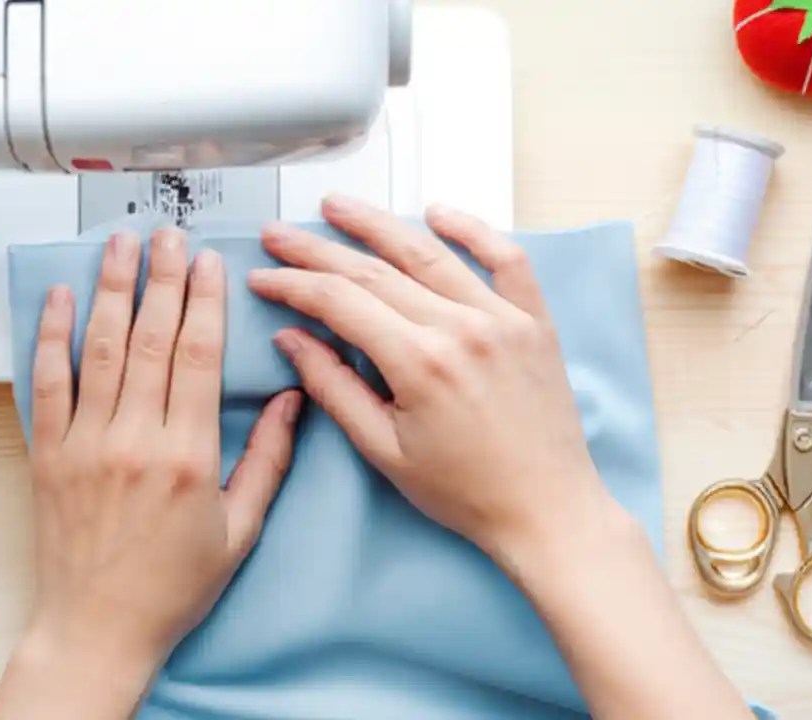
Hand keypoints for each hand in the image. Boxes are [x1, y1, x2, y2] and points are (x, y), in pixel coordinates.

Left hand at [0, 229, 302, 719]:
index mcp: (188, 456)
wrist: (99, 627)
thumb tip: (290, 399)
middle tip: (168, 234)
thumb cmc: (172, 585)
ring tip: (120, 245)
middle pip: (150, 338)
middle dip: (162, 278)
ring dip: (112, 289)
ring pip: (100, 348)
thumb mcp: (241, 529)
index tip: (209, 263)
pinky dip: (52, 336)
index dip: (204, 301)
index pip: (197, 356)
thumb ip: (268, 459)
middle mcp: (134, 440)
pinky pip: (47, 382)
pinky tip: (61, 298)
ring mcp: (85, 444)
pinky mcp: (48, 454)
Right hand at [248, 195, 619, 561]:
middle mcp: (461, 327)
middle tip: (280, 234)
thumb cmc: (466, 492)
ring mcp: (502, 318)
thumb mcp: (384, 451)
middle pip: (375, 270)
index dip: (294, 284)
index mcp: (419, 362)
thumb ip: (334, 389)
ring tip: (337, 206)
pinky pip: (506, 260)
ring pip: (430, 253)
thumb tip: (293, 338)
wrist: (547, 510)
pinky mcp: (534, 322)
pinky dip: (473, 230)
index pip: (340, 301)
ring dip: (378, 224)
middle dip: (318, 249)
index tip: (264, 277)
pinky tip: (438, 212)